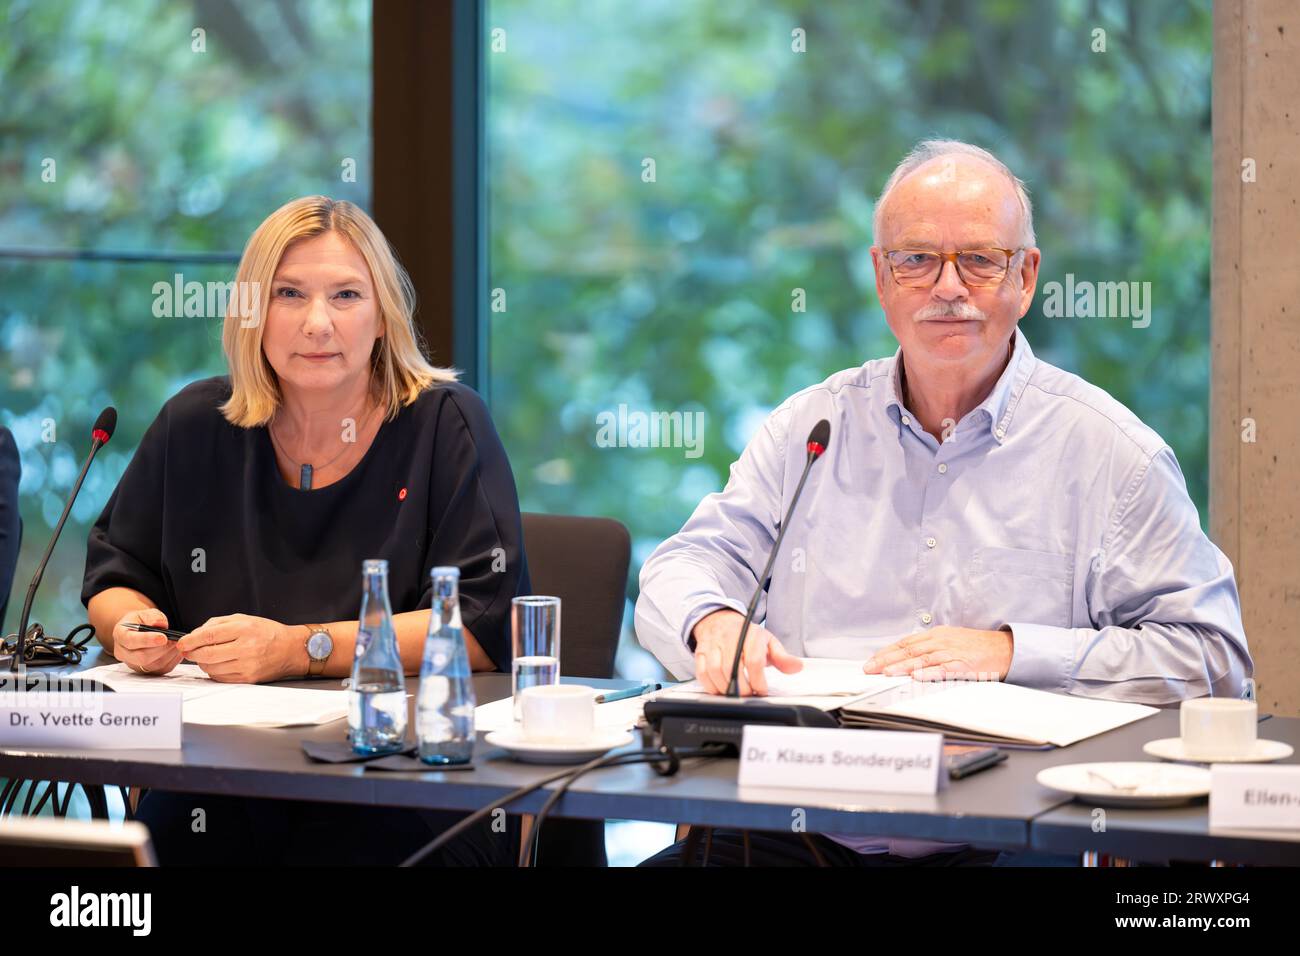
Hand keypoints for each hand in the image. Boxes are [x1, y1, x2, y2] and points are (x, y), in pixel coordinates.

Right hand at [112, 608, 182, 674]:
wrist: (138, 631)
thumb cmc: (141, 622)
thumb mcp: (145, 613)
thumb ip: (152, 616)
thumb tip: (160, 624)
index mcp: (120, 635)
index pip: (131, 641)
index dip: (148, 640)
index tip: (163, 637)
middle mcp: (123, 652)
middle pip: (142, 657)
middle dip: (161, 649)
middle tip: (174, 640)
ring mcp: (133, 663)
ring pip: (152, 665)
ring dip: (168, 655)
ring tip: (177, 644)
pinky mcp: (145, 671)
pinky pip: (160, 670)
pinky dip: (172, 661)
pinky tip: (176, 651)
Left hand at [177, 614, 297, 683]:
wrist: (291, 649)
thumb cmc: (268, 632)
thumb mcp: (245, 619)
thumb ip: (218, 624)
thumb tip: (195, 634)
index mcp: (244, 629)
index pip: (209, 635)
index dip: (190, 640)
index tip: (182, 642)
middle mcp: (246, 647)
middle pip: (207, 654)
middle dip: (192, 653)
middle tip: (187, 651)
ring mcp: (247, 665)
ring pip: (211, 668)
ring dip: (202, 663)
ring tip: (206, 656)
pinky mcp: (247, 678)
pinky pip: (220, 677)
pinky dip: (214, 671)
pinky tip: (218, 664)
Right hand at [691, 609, 802, 695]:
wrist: (720, 620)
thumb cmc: (746, 635)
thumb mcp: (768, 641)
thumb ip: (782, 657)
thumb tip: (797, 667)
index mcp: (750, 634)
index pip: (753, 660)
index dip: (758, 680)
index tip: (762, 690)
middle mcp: (729, 637)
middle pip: (733, 668)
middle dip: (742, 688)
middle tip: (749, 695)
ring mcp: (713, 644)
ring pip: (715, 670)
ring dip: (726, 688)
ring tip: (736, 694)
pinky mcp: (700, 651)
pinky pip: (701, 672)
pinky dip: (710, 685)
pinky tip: (720, 690)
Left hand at [863, 625, 1012, 680]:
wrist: (1004, 649)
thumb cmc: (976, 647)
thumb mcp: (949, 642)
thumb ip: (929, 648)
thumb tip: (907, 659)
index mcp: (936, 635)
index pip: (905, 643)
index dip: (887, 652)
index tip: (871, 661)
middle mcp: (941, 641)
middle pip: (909, 650)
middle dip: (887, 660)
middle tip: (870, 669)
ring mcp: (952, 652)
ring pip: (923, 659)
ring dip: (903, 666)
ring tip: (887, 673)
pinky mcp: (964, 664)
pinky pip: (945, 669)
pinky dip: (930, 672)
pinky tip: (918, 676)